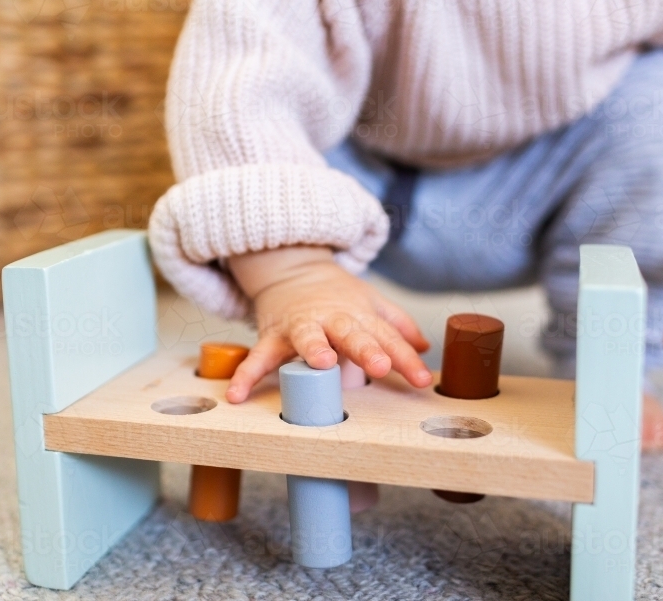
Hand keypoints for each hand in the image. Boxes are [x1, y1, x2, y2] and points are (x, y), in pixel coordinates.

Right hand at [225, 245, 431, 402]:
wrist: (291, 268)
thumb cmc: (335, 295)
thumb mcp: (370, 303)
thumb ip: (397, 325)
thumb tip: (425, 345)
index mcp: (358, 315)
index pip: (387, 337)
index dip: (405, 358)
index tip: (421, 379)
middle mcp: (331, 319)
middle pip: (351, 333)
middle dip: (365, 349)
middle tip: (379, 366)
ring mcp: (300, 326)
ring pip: (307, 337)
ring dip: (315, 349)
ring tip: (322, 365)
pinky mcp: (272, 335)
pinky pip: (259, 356)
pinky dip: (246, 376)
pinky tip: (237, 395)